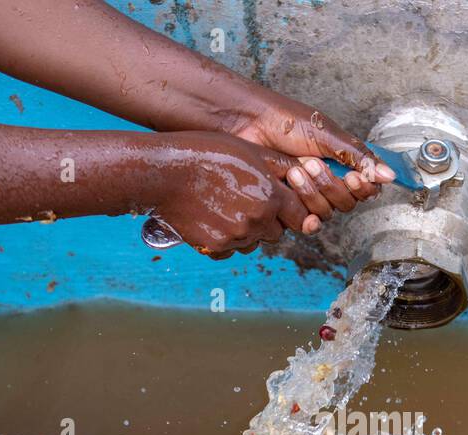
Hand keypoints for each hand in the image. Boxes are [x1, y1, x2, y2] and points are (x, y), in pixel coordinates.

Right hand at [149, 132, 313, 257]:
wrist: (164, 172)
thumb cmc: (205, 153)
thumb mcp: (249, 150)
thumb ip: (279, 166)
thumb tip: (303, 172)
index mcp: (270, 196)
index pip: (300, 215)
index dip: (293, 209)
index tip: (283, 203)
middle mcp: (257, 220)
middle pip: (277, 232)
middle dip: (269, 221)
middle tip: (249, 202)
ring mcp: (236, 236)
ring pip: (253, 242)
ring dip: (247, 230)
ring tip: (226, 206)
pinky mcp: (216, 247)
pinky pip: (231, 249)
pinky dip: (226, 238)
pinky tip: (212, 217)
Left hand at [227, 91, 396, 221]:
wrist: (248, 125)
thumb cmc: (285, 122)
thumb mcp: (327, 135)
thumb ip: (358, 156)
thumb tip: (389, 176)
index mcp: (341, 164)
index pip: (366, 189)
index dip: (363, 188)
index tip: (354, 177)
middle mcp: (327, 183)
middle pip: (347, 204)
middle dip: (332, 186)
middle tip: (313, 164)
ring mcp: (307, 197)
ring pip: (327, 213)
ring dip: (313, 193)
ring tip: (294, 170)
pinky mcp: (288, 208)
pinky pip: (305, 223)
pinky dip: (302, 212)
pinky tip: (293, 193)